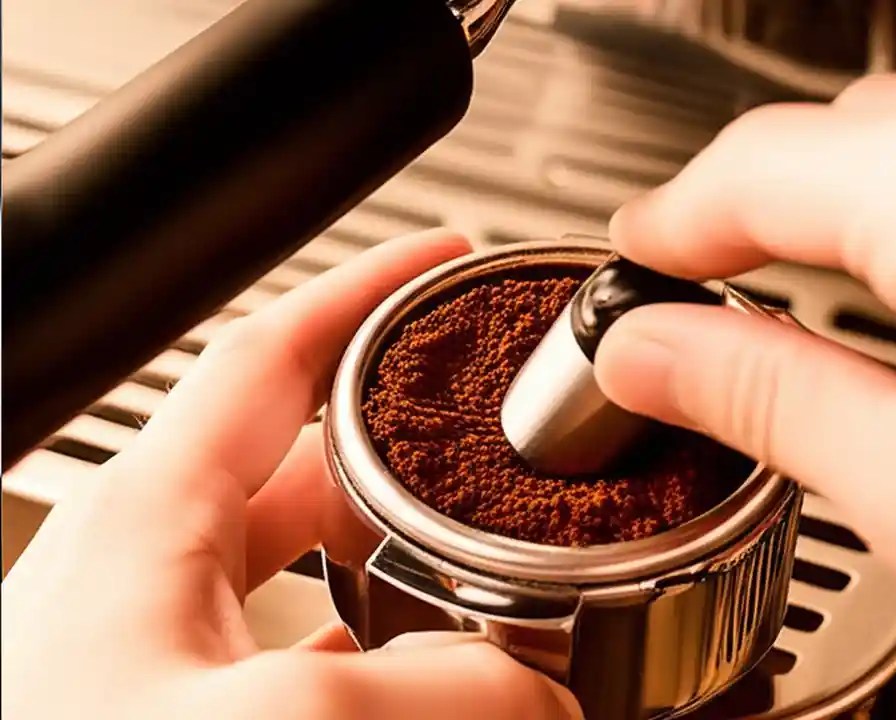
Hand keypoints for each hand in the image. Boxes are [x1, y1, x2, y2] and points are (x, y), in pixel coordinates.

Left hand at [1, 230, 580, 719]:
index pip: (277, 352)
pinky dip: (390, 659)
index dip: (373, 291)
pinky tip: (439, 689)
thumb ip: (434, 686)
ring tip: (497, 579)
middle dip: (417, 444)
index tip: (450, 262)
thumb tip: (538, 693)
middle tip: (505, 445)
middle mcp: (158, 570)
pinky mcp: (202, 713)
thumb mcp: (271, 718)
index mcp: (152, 516)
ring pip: (326, 569)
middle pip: (317, 460)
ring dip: (413, 567)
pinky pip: (320, 657)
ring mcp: (175, 650)